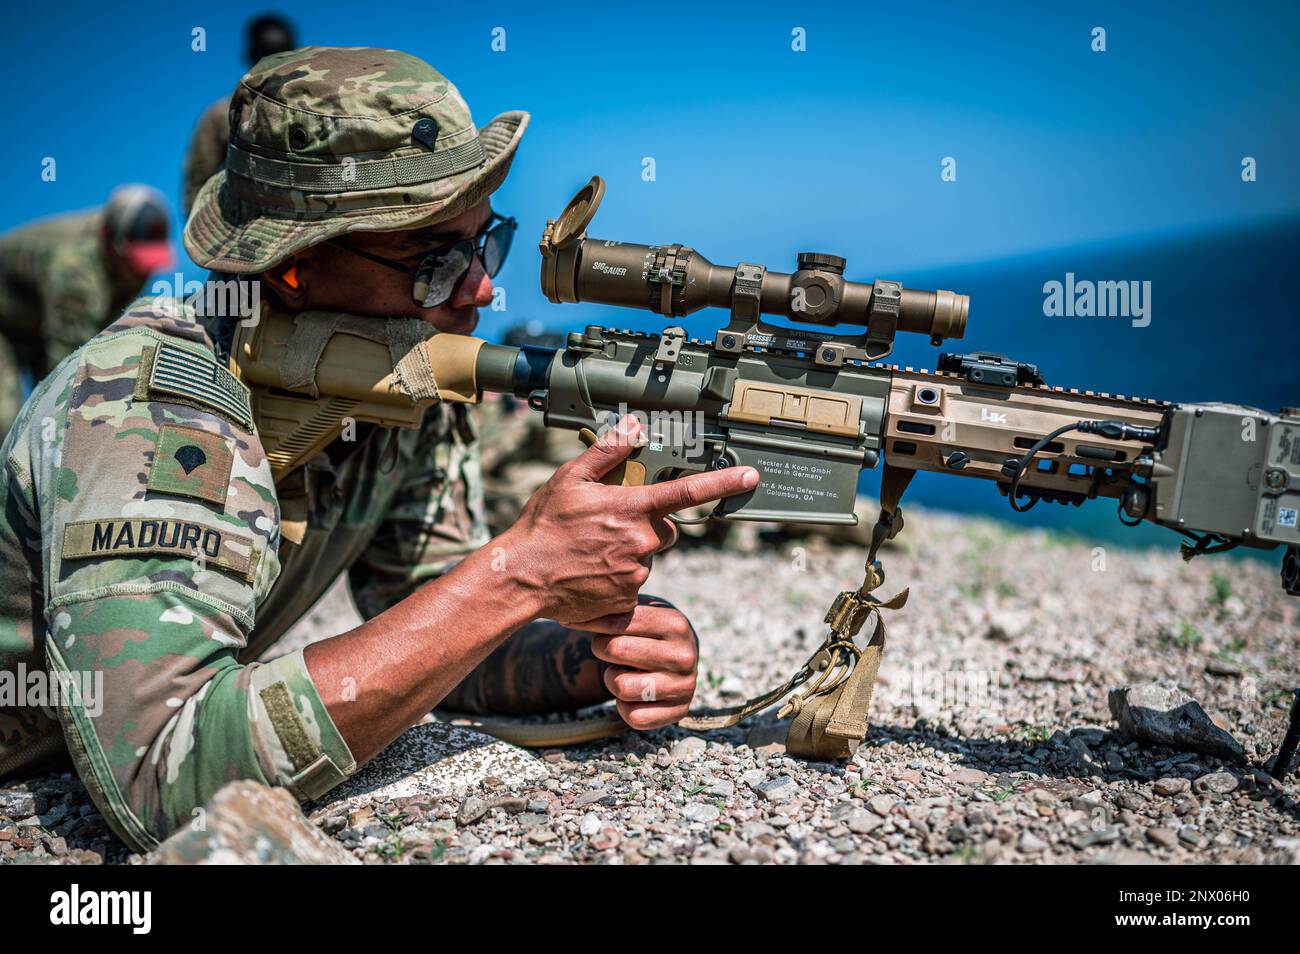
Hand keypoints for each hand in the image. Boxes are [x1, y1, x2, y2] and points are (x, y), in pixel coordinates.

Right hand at [501, 415, 758, 625]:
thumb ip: (607, 452)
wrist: (522, 579)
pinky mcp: (628, 597)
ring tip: (592, 550)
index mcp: (631, 508)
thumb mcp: (569, 480)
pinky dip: (618, 576)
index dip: (724, 482)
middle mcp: (640, 541)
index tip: (750, 477)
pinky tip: (591, 571)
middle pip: (664, 528)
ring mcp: (636, 572)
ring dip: (629, 551)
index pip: (688, 492)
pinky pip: (634, 580)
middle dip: (646, 524)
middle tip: (609, 524)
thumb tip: (632, 427)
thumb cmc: (542, 527)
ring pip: (648, 554)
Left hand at [584, 597, 698, 729]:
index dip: (591, 622)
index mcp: (675, 623)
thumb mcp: (641, 613)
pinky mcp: (679, 711)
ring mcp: (684, 686)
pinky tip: (631, 695)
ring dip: (612, 679)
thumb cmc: (649, 632)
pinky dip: (624, 707)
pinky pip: (634, 716)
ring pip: (622, 686)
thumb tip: (574, 610)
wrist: (680, 660)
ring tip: (621, 671)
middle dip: (601, 649)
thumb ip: (616, 608)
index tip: (571, 622)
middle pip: (616, 650)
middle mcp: (684, 655)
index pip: (621, 621)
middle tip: (605, 648)